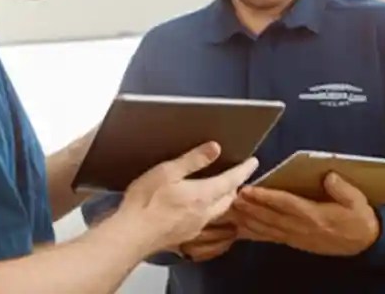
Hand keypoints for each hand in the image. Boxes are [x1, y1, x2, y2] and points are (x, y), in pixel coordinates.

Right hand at [116, 142, 259, 253]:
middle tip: (238, 174)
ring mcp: (196, 226)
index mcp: (203, 195)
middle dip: (236, 185)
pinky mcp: (186, 235)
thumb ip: (193, 160)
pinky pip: (207, 220)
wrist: (132, 234)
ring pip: (219, 210)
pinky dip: (211, 209)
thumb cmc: (145, 202)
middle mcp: (204, 213)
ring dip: (225, 198)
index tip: (253, 162)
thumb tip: (215, 148)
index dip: (244, 170)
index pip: (231, 180)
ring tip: (223, 189)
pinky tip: (200, 207)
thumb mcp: (168, 172)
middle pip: (229, 198)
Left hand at [229, 172, 379, 256]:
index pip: (285, 204)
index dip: (265, 197)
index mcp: (315, 215)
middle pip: (270, 217)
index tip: (248, 189)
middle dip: (249, 207)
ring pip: (267, 229)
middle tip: (230, 196)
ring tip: (231, 210)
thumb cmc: (358, 218)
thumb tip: (329, 175)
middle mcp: (302, 228)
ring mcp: (297, 237)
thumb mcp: (357, 200)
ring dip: (248, 219)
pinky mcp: (295, 242)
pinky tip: (241, 229)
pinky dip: (254, 233)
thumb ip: (342, 188)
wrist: (365, 243)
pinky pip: (270, 238)